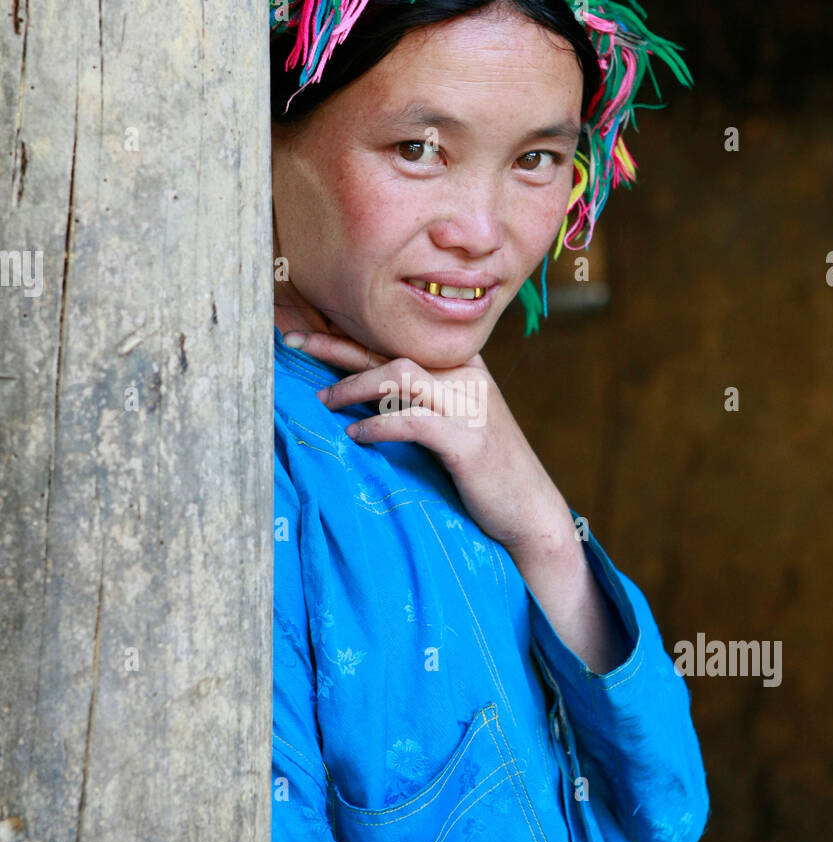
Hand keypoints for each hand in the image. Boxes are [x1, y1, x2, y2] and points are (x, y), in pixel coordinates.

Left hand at [288, 327, 574, 558]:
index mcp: (460, 366)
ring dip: (353, 385)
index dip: (351, 333)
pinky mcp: (467, 441)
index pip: (398, 340)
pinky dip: (379, 425)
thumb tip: (363, 397)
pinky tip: (356, 435)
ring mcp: (468, 407)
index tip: (309, 330)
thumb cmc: (486, 471)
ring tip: (322, 401)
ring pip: (399, 375)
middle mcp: (465, 377)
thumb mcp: (456, 423)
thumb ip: (419, 402)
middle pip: (391, 349)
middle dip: (337, 345)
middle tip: (292, 342)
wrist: (531, 511)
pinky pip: (413, 421)